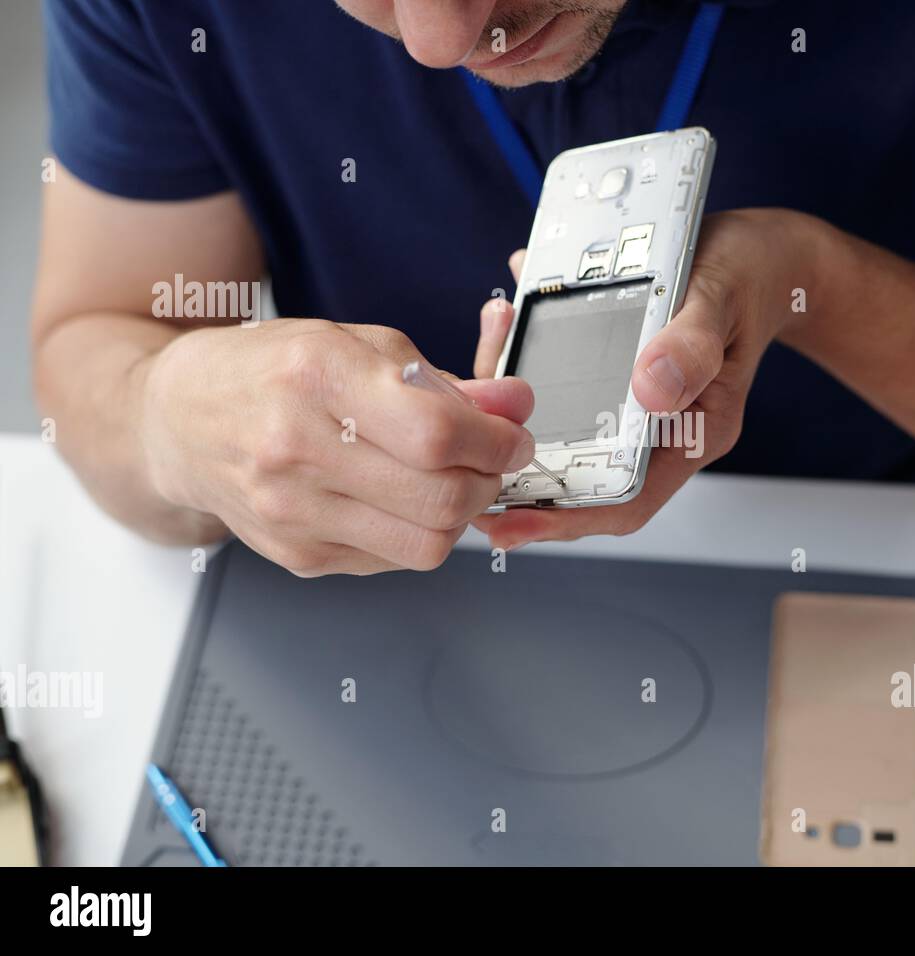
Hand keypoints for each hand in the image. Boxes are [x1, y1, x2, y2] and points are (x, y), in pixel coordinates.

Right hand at [138, 319, 535, 574]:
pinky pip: (394, 559)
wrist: (180, 420)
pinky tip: (399, 499)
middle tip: (489, 461)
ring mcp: (293, 512)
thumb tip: (517, 405)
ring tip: (448, 481)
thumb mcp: (360, 345)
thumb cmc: (272, 372)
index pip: (439, 433)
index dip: (497, 442)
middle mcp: (297, 449)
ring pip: (427, 542)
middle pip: (441, 498)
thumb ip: (447, 381)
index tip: (511, 436)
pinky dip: (416, 532)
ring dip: (460, 515)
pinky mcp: (297, 555)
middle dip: (488, 481)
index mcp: (318, 377)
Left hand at [472, 208, 825, 549]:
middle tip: (463, 448)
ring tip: (485, 359)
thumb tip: (648, 391)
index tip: (509, 521)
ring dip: (515, 398)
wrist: (756, 250)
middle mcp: (655, 426)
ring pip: (560, 421)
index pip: (625, 500)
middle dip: (519, 465)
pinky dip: (528, 350)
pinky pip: (560, 375)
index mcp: (690, 434)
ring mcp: (629, 399)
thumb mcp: (721, 302)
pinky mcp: (609, 367)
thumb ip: (690, 347)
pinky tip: (510, 315)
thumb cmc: (748, 277)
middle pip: (579, 469)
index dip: (566, 519)